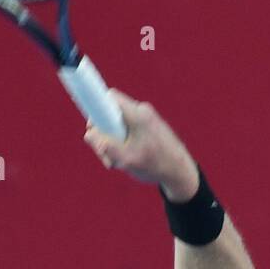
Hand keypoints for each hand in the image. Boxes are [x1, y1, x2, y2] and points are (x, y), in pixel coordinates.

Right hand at [83, 93, 198, 197]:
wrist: (180, 171)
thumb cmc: (156, 166)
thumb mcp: (126, 160)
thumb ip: (105, 147)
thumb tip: (88, 134)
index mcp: (137, 115)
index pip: (109, 96)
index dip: (94, 104)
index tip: (89, 121)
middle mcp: (141, 111)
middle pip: (109, 113)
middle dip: (102, 134)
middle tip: (104, 154)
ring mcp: (145, 118)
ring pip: (117, 123)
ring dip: (112, 142)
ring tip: (119, 163)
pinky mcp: (147, 126)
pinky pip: (127, 129)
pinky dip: (123, 143)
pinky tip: (128, 159)